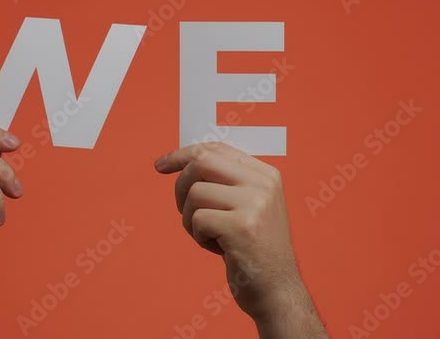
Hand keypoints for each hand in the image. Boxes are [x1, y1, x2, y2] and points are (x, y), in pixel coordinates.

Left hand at [155, 142, 326, 337]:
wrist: (278, 290)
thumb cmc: (255, 250)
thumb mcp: (250, 207)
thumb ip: (227, 182)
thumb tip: (186, 160)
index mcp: (265, 175)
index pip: (217, 148)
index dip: (183, 154)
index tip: (161, 165)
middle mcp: (263, 184)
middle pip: (202, 162)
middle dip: (180, 185)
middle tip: (182, 210)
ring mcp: (254, 204)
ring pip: (195, 193)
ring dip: (190, 219)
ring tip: (208, 236)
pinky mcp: (241, 226)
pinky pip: (197, 219)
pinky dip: (198, 236)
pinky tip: (217, 249)